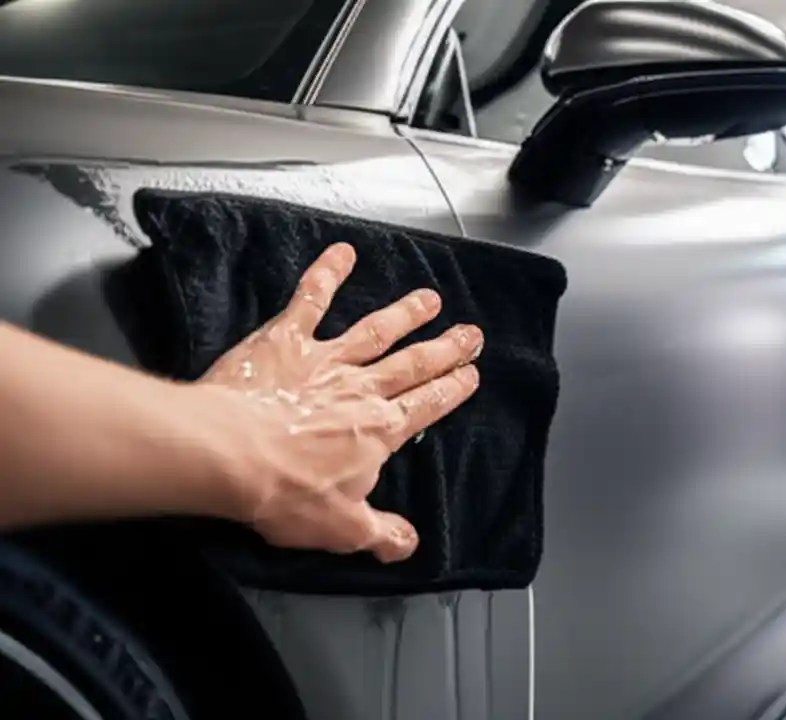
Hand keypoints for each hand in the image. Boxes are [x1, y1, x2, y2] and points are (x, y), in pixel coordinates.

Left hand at [196, 243, 482, 562]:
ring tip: (430, 298)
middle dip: (446, 349)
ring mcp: (326, 360)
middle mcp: (362, 389)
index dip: (452, 390)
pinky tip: (343, 253)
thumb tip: (409, 545)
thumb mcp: (343, 529)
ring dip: (406, 313)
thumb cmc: (285, 492)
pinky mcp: (286, 341)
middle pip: (414, 364)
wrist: (230, 456)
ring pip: (376, 331)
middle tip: (470, 334)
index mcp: (379, 430)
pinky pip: (311, 301)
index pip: (427, 406)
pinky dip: (328, 274)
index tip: (470, 375)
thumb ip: (382, 534)